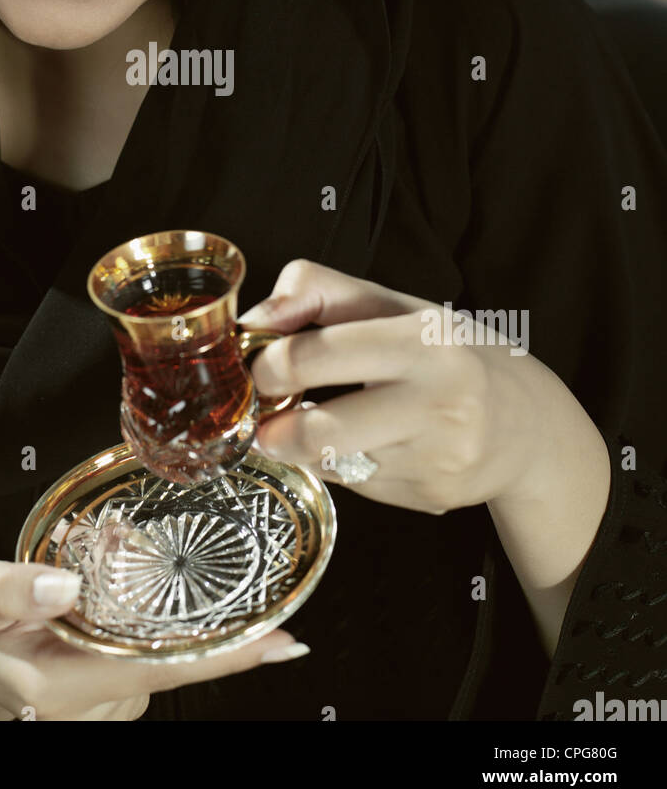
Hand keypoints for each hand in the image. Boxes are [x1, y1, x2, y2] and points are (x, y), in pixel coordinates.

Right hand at [0, 560, 307, 720]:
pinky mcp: (122, 688)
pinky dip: (154, 619)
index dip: (226, 657)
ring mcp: (115, 701)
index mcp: (70, 687)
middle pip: (175, 657)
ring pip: (164, 649)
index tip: (282, 643)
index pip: (165, 669)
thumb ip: (15, 588)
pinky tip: (131, 586)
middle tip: (197, 550)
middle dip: (198, 609)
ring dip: (166, 608)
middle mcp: (101, 703)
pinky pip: (153, 650)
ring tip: (126, 552)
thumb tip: (65, 582)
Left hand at [240, 259, 569, 514]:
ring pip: (331, 463)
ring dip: (304, 447)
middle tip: (264, 411)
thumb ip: (321, 292)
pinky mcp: (433, 496)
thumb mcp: (394, 304)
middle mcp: (439, 402)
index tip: (257, 365)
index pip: (319, 354)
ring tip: (306, 424)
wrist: (531, 423)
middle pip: (319, 429)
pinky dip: (342, 466)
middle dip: (273, 424)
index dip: (270, 362)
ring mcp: (438, 457)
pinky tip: (364, 445)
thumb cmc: (451, 353)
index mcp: (425, 340)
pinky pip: (357, 485)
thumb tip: (256, 317)